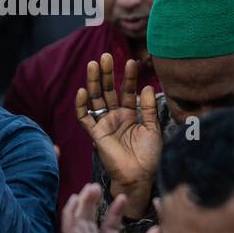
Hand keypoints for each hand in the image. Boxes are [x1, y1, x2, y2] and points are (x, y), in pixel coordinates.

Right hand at [60, 183, 160, 232]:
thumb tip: (160, 228)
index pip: (109, 224)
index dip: (114, 210)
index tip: (123, 197)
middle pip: (90, 219)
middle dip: (92, 202)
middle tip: (96, 185)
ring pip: (79, 220)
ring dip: (82, 204)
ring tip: (88, 187)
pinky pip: (71, 229)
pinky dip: (70, 214)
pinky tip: (73, 201)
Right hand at [75, 53, 162, 218]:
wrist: (141, 177)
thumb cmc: (149, 155)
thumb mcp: (152, 128)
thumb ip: (148, 108)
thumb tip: (147, 87)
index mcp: (130, 114)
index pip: (127, 91)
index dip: (129, 77)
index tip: (133, 61)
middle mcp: (115, 117)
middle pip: (108, 91)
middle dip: (107, 73)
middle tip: (105, 55)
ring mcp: (104, 124)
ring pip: (95, 99)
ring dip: (94, 82)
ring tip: (93, 64)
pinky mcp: (95, 135)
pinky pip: (84, 119)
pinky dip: (81, 106)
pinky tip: (82, 91)